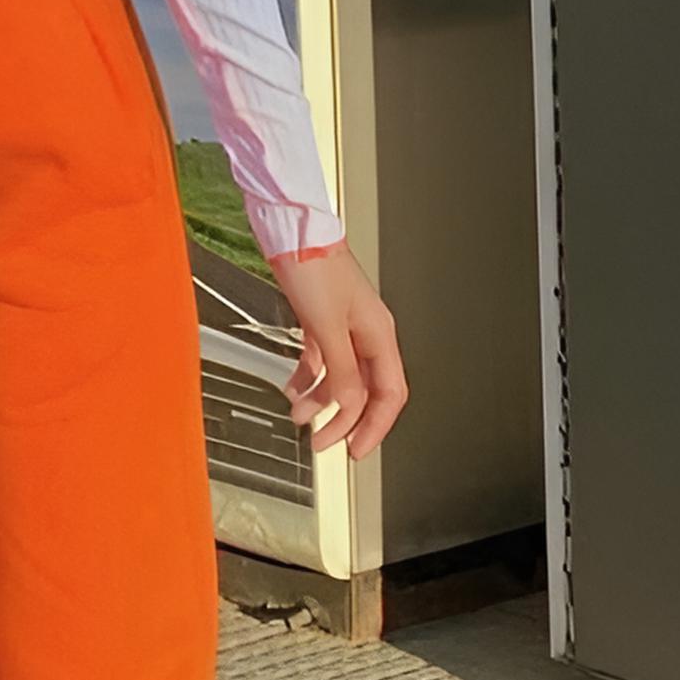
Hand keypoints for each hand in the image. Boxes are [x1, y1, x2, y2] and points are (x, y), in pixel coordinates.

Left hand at [273, 247, 406, 460]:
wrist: (290, 229)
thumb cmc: (313, 264)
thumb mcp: (327, 326)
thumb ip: (342, 370)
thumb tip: (351, 406)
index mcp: (379, 334)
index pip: (389, 394)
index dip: (375, 426)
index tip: (355, 449)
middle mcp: (365, 332)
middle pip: (365, 390)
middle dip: (346, 420)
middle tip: (325, 442)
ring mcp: (342, 325)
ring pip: (340, 377)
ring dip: (321, 400)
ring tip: (299, 415)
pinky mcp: (320, 318)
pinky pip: (320, 359)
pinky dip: (307, 377)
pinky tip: (292, 387)